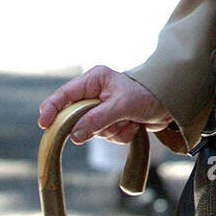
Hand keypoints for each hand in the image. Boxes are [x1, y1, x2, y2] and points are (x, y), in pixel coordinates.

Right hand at [38, 65, 176, 145]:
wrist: (171, 106)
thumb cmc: (147, 96)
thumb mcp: (121, 106)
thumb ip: (96, 119)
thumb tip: (74, 135)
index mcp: (94, 79)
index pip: (65, 94)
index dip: (52, 108)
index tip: (44, 124)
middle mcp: (95, 93)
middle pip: (77, 117)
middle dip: (96, 125)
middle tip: (113, 123)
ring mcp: (102, 108)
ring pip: (92, 130)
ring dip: (112, 130)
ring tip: (130, 120)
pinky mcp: (111, 121)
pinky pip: (106, 136)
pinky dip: (120, 135)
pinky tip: (134, 125)